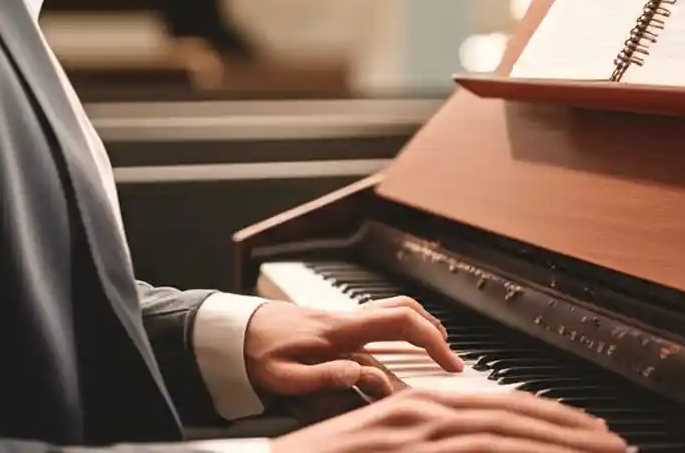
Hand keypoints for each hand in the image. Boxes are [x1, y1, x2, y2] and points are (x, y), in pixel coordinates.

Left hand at [244, 297, 461, 398]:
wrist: (232, 331)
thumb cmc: (257, 354)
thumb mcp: (284, 377)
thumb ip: (325, 377)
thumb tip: (364, 375)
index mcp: (340, 330)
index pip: (399, 322)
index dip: (431, 339)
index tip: (449, 362)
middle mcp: (347, 318)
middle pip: (405, 309)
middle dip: (435, 332)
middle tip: (452, 360)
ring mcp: (343, 318)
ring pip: (394, 309)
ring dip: (421, 325)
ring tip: (437, 348)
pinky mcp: (337, 324)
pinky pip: (379, 319)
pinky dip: (401, 327)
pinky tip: (401, 347)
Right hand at [271, 389, 628, 452]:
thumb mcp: (393, 448)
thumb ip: (434, 446)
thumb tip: (480, 446)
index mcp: (420, 409)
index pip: (500, 406)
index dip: (551, 418)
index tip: (589, 433)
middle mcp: (420, 413)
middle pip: (512, 414)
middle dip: (570, 430)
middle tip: (615, 445)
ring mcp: (411, 433)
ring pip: (502, 433)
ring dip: (557, 443)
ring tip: (602, 452)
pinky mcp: (403, 449)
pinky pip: (476, 452)